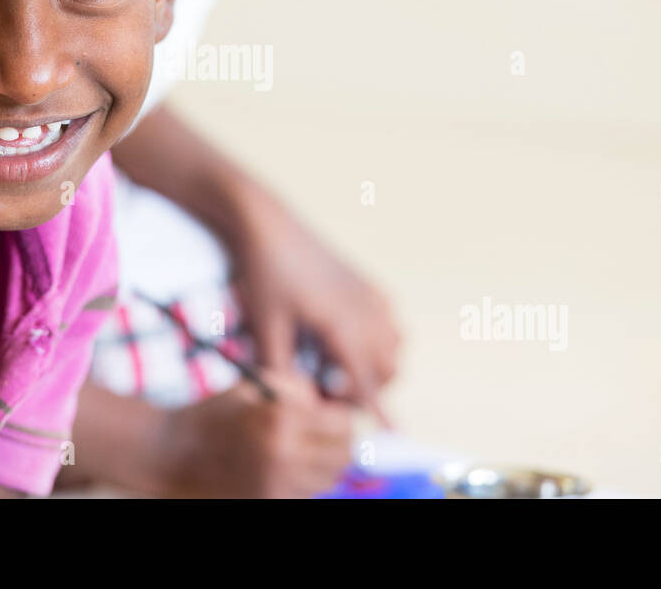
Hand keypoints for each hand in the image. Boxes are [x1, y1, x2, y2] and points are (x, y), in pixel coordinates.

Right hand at [159, 369, 353, 497]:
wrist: (172, 454)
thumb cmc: (215, 413)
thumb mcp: (256, 385)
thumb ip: (299, 389)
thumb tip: (332, 407)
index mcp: (280, 421)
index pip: (344, 426)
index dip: (345, 419)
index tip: (338, 417)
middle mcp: (283, 458)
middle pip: (342, 459)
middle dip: (339, 444)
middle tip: (327, 435)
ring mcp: (276, 487)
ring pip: (326, 481)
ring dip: (321, 465)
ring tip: (298, 450)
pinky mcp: (268, 505)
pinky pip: (305, 496)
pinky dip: (302, 484)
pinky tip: (281, 469)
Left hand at [230, 191, 401, 424]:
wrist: (268, 226)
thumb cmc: (264, 276)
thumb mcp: (266, 329)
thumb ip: (280, 374)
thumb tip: (294, 406)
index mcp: (342, 327)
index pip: (368, 382)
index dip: (378, 411)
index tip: (390, 434)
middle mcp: (366, 311)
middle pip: (388, 369)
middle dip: (367, 388)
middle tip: (327, 389)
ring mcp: (370, 294)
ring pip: (395, 346)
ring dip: (377, 364)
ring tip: (336, 365)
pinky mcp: (367, 282)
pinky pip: (390, 321)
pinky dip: (379, 338)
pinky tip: (346, 336)